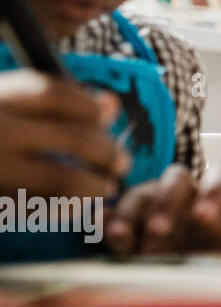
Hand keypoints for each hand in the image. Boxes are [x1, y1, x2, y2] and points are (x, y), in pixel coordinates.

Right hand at [0, 68, 128, 197]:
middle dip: (108, 152)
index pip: (56, 94)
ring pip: (65, 181)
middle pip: (74, 138)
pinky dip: (70, 209)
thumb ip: (51, 99)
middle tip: (121, 162)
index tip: (106, 117)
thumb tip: (111, 105)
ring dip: (96, 185)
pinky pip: (45, 212)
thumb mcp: (3, 102)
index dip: (90, 106)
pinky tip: (76, 205)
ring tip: (106, 187)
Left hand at [105, 164, 220, 254]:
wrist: (194, 279)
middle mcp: (184, 193)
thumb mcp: (133, 250)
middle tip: (158, 231)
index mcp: (152, 198)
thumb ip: (117, 233)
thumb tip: (96, 216)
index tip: (121, 237)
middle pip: (178, 178)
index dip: (128, 213)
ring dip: (209, 194)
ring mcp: (214, 200)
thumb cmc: (157, 257)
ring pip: (218, 176)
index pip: (139, 195)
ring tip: (202, 217)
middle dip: (167, 202)